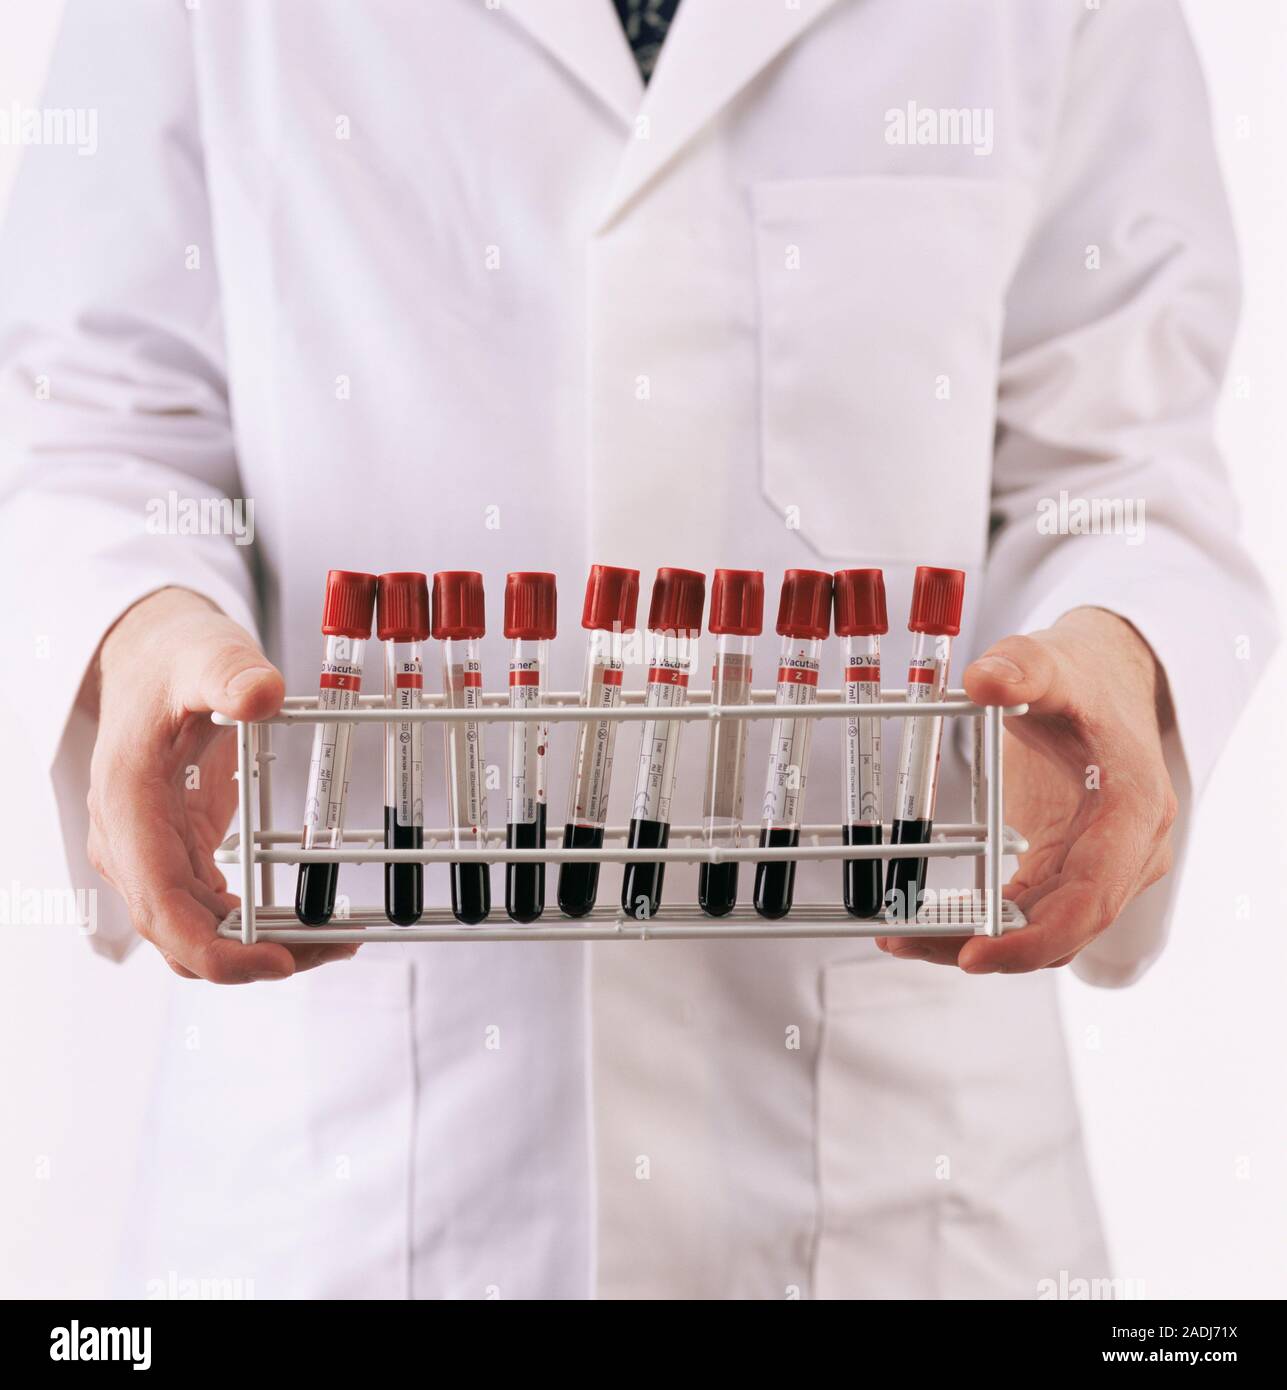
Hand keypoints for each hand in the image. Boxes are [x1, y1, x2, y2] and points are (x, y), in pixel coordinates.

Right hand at [87, 588, 356, 982]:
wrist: (155, 658)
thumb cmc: (173, 659)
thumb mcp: (206, 653)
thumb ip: (231, 672)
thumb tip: (264, 693)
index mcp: (128, 806)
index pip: (161, 905)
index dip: (215, 947)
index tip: (275, 960)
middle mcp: (131, 845)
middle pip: (183, 935)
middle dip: (255, 957)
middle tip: (332, 948)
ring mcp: (153, 855)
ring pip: (198, 932)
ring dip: (261, 947)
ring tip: (333, 940)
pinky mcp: (178, 854)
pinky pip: (210, 911)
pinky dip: (256, 925)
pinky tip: (307, 920)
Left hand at [876, 607, 1178, 972]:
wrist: (1105, 681)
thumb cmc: (1085, 677)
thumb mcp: (1052, 661)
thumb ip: (1023, 669)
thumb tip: (984, 680)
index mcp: (1134, 813)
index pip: (1091, 900)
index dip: (1034, 938)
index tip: (975, 954)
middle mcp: (1126, 854)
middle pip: (1061, 929)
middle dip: (986, 947)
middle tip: (906, 942)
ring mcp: (1098, 866)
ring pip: (1039, 930)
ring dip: (973, 941)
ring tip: (899, 936)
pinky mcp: (1066, 867)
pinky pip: (1024, 910)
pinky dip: (978, 921)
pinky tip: (923, 919)